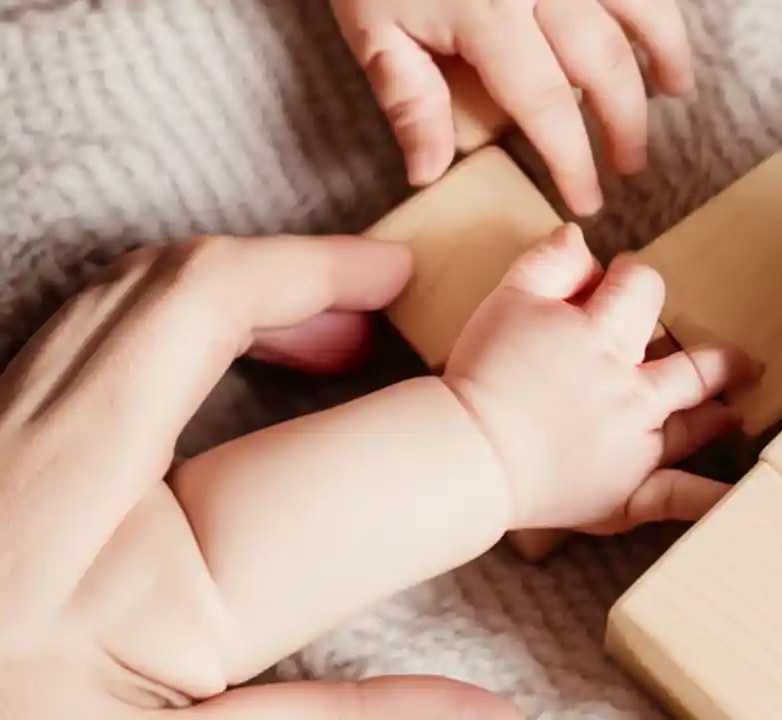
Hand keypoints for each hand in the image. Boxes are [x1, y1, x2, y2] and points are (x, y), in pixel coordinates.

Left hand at [0, 235, 518, 717]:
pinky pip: (77, 345)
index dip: (310, 270)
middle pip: (154, 281)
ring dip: (225, 300)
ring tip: (318, 344)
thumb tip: (489, 711)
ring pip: (109, 304)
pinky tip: (214, 391)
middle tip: (374, 309)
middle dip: (282, 272)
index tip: (397, 274)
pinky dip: (167, 335)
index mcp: (66, 507)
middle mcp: (16, 448)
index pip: (196, 310)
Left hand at [330, 0, 694, 215]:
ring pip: (638, 6)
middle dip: (626, 123)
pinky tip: (661, 27)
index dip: (573, 161)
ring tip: (676, 90)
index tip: (589, 200)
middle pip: (605, 64)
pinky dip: (654, 5)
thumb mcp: (372, 27)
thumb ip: (407, 98)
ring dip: (664, 52)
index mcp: (490, 17)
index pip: (546, 106)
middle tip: (631, 164)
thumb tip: (428, 172)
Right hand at [444, 223, 759, 532]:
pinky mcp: (625, 493)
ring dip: (716, 414)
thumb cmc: (482, 374)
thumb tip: (581, 237)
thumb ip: (547, 263)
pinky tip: (742, 499)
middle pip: (693, 364)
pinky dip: (711, 499)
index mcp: (604, 337)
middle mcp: (632, 390)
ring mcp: (635, 445)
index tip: (623, 283)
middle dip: (719, 357)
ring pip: (693, 424)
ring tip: (732, 414)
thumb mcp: (506, 300)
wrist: (469, 452)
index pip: (642, 290)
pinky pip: (678, 497)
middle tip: (741, 361)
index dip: (634, 277)